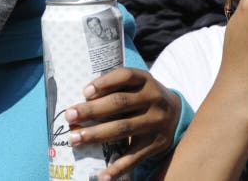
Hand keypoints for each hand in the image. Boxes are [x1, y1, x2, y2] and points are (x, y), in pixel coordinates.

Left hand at [65, 67, 180, 179]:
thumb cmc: (144, 96)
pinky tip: (102, 176)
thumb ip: (116, 88)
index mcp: (146, 80)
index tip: (85, 92)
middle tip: (70, 116)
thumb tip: (82, 101)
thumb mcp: (137, 85)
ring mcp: (156, 122)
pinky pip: (134, 157)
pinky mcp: (156, 144)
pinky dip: (117, 168)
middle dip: (92, 110)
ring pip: (123, 129)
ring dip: (96, 135)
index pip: (125, 76)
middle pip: (119, 103)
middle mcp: (153, 99)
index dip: (105, 82)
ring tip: (75, 139)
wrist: (177, 113)